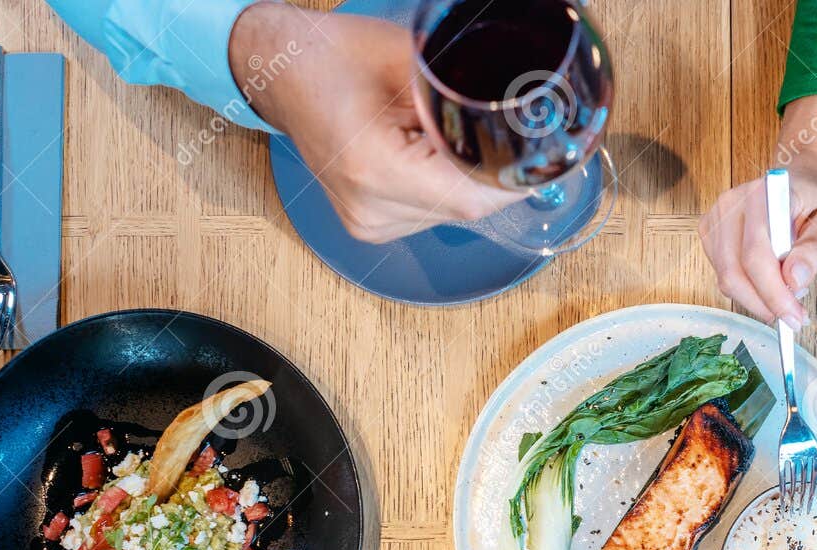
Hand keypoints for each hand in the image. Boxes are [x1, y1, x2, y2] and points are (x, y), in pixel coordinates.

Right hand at [230, 2, 521, 242]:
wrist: (280, 71)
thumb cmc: (332, 56)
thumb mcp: (409, 59)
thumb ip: (462, 93)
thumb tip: (519, 111)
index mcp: (374, 169)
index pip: (469, 196)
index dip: (510, 180)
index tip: (536, 158)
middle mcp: (370, 208)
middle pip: (463, 207)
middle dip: (489, 172)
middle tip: (495, 132)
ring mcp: (368, 224)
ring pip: (450, 214)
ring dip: (463, 179)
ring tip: (441, 135)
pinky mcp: (370, 227)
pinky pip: (430, 213)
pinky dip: (442, 186)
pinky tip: (427, 155)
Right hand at [698, 95, 816, 326]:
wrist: (804, 178)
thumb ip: (814, 250)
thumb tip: (795, 281)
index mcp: (762, 195)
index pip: (757, 254)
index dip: (774, 293)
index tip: (795, 318)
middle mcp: (731, 204)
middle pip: (734, 272)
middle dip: (764, 304)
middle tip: (792, 318)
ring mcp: (715, 217)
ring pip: (725, 278)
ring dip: (755, 299)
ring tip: (786, 296)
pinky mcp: (710, 231)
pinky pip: (722, 274)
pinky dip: (746, 289)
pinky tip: (769, 283)